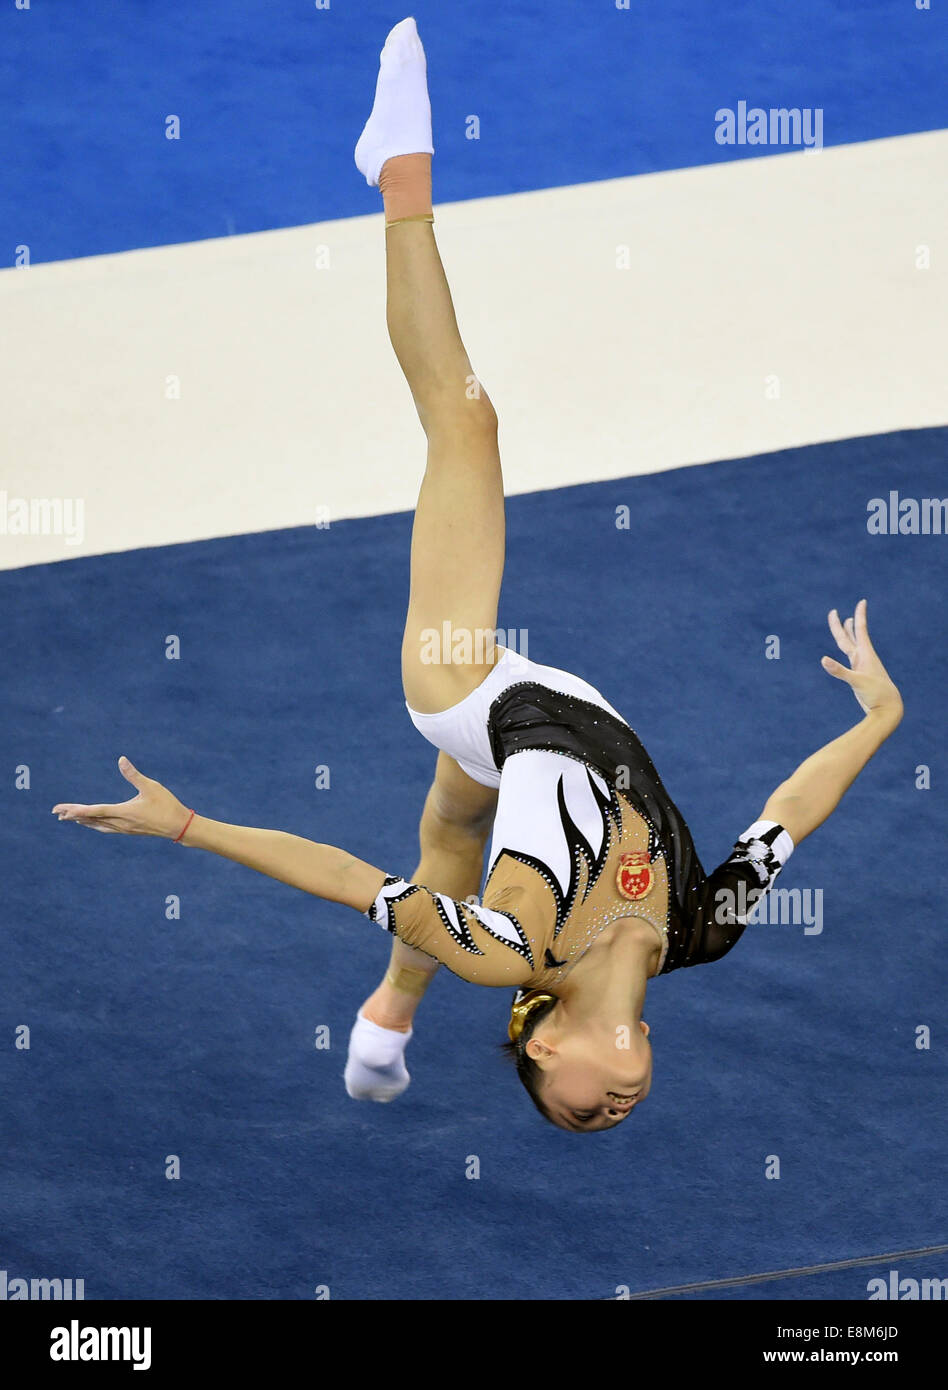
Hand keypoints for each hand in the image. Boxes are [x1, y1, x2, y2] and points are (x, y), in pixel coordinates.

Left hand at [52, 757, 190, 838]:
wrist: (179, 827)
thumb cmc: (167, 805)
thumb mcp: (151, 787)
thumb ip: (134, 774)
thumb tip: (121, 759)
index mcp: (124, 812)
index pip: (95, 811)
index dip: (77, 810)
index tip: (63, 810)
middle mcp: (121, 823)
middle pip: (91, 819)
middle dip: (73, 815)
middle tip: (56, 812)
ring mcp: (124, 828)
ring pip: (97, 825)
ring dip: (82, 821)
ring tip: (68, 818)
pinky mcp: (129, 830)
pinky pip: (105, 828)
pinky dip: (94, 825)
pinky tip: (92, 824)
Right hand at [822, 600, 902, 722]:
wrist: (887, 709)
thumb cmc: (876, 695)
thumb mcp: (857, 682)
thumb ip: (839, 671)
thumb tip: (823, 659)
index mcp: (866, 655)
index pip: (861, 630)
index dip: (860, 615)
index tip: (862, 601)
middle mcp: (863, 658)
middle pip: (849, 637)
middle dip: (841, 625)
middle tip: (833, 612)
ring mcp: (861, 666)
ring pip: (851, 646)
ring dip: (847, 634)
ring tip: (847, 622)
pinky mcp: (859, 675)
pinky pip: (849, 658)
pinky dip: (845, 652)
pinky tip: (847, 651)